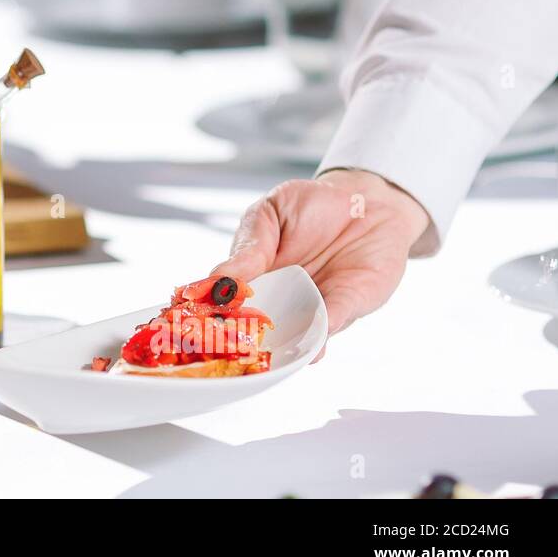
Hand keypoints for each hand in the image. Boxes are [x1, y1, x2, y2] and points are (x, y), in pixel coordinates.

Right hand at [208, 170, 430, 338]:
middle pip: (254, 332)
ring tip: (264, 357)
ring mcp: (311, 308)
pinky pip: (330, 324)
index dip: (207, 315)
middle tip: (224, 346)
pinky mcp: (346, 307)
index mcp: (252, 278)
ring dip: (279, 349)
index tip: (191, 320)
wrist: (366, 200)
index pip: (224, 303)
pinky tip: (311, 345)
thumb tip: (218, 278)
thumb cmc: (311, 205)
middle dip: (239, 343)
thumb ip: (249, 246)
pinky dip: (321, 336)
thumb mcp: (270, 214)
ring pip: (290, 338)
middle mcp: (279, 301)